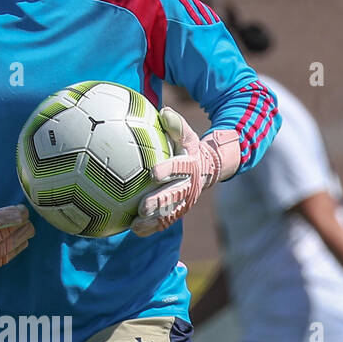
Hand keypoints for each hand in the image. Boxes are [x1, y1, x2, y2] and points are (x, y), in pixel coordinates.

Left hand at [131, 108, 239, 235]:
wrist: (208, 168)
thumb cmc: (188, 148)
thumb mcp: (187, 135)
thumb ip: (176, 126)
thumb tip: (164, 112)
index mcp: (191, 165)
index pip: (180, 167)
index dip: (168, 170)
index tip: (153, 173)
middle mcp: (190, 185)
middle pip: (175, 195)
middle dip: (159, 202)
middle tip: (143, 207)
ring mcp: (185, 201)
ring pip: (170, 213)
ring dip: (154, 220)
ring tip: (136, 224)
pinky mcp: (178, 210)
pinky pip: (165, 221)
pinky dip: (151, 227)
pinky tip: (135, 229)